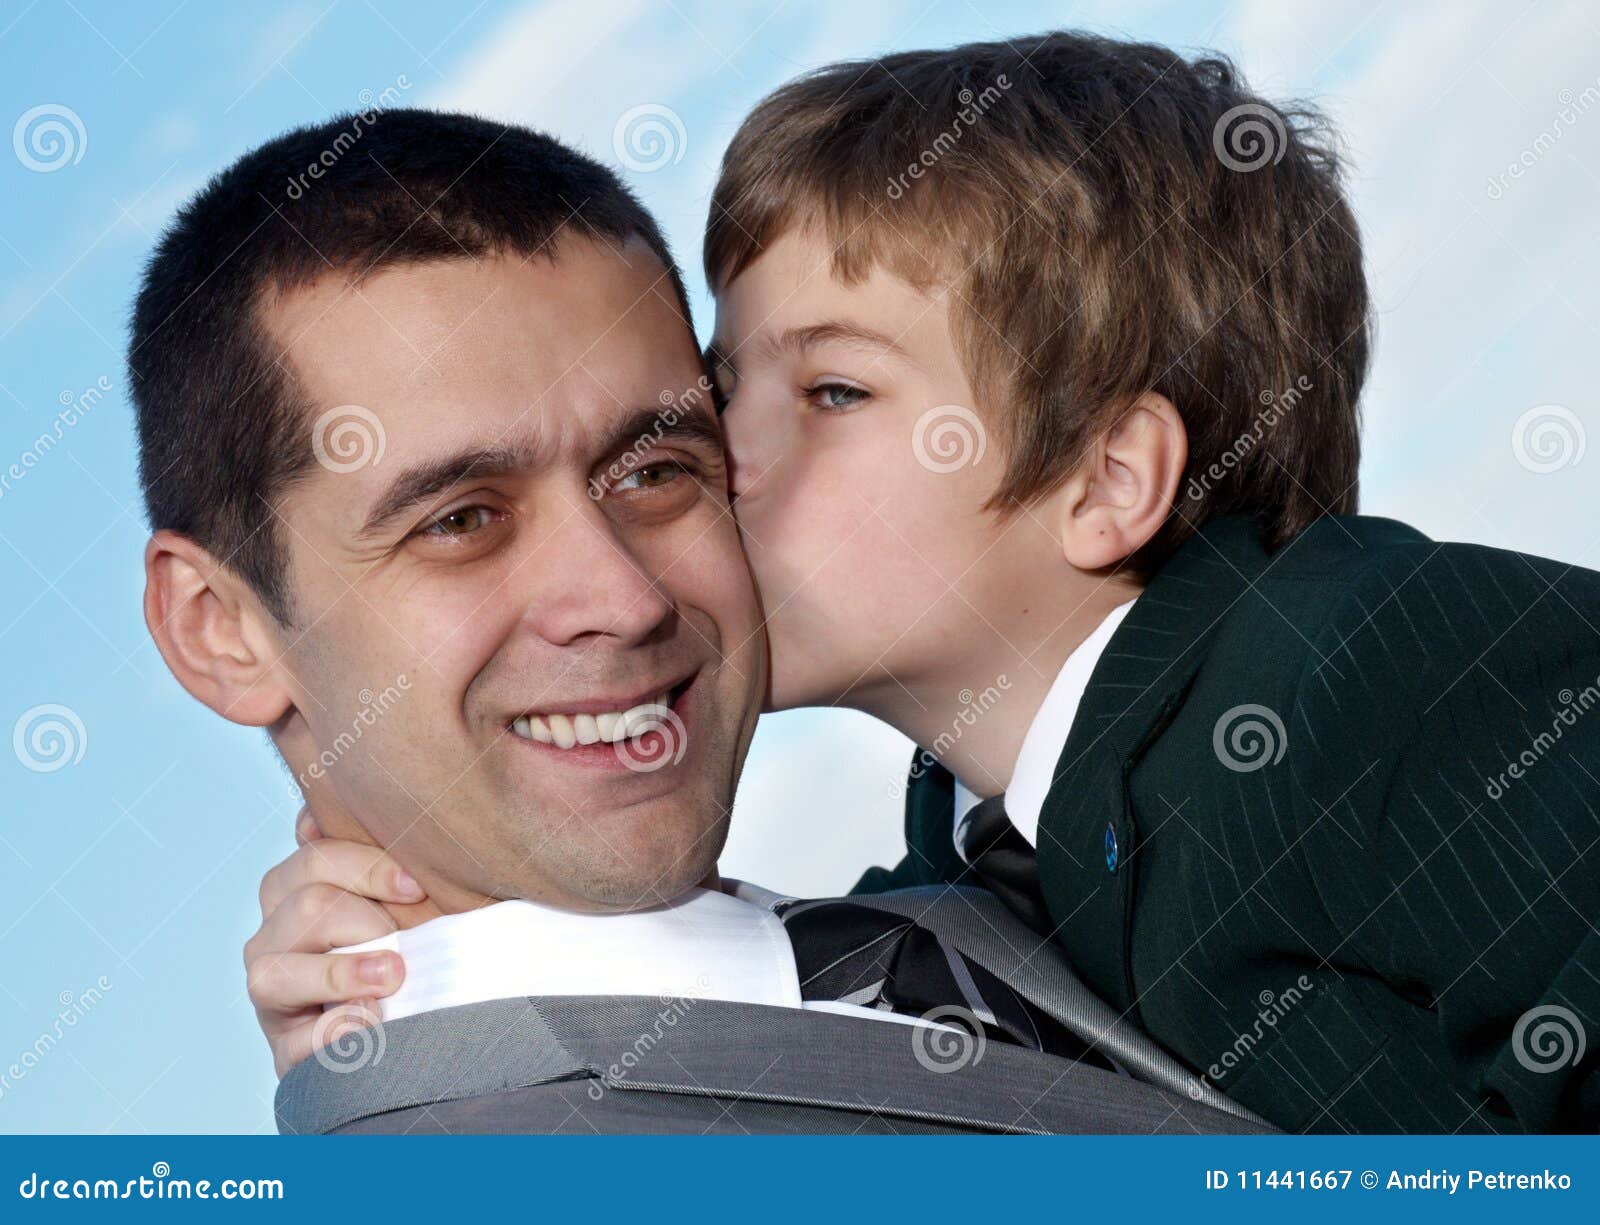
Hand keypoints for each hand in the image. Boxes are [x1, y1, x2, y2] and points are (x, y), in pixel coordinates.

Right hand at [243, 808, 426, 1076]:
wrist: (420, 1023)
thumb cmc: (414, 945)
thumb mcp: (404, 898)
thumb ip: (375, 857)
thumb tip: (311, 818)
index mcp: (298, 890)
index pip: (316, 857)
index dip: (368, 867)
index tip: (416, 887)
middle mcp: (274, 937)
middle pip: (305, 905)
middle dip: (365, 921)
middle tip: (407, 944)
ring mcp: (273, 996)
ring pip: (274, 972)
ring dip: (341, 973)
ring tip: (392, 979)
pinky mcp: (285, 1052)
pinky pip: (295, 1044)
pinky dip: (334, 1035)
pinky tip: (370, 1027)